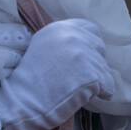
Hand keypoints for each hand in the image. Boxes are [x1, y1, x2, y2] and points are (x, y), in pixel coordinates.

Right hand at [0, 18, 115, 129]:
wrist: (22, 101)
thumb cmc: (31, 80)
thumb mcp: (44, 47)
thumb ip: (65, 41)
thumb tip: (90, 44)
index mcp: (60, 28)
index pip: (91, 29)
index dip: (91, 45)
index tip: (85, 60)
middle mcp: (72, 36)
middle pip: (100, 49)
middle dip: (94, 63)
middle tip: (80, 78)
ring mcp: (82, 55)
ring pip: (105, 69)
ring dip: (96, 81)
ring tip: (77, 89)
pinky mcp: (90, 75)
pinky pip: (107, 85)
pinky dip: (101, 93)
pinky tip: (86, 97)